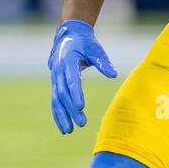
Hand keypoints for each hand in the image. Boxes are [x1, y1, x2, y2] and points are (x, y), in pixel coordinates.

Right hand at [48, 19, 116, 134]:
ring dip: (62, 116)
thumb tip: (113, 74)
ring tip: (69, 131)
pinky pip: (55, 101)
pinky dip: (58, 114)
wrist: (68, 37)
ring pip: (56, 100)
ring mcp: (55, 78)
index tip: (81, 106)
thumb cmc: (85, 44)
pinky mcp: (55, 85)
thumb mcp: (96, 49)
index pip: (72, 80)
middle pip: (64, 93)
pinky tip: (64, 127)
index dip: (76, 93)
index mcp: (68, 60)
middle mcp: (58, 71)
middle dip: (71, 109)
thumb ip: (103, 62)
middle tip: (81, 123)